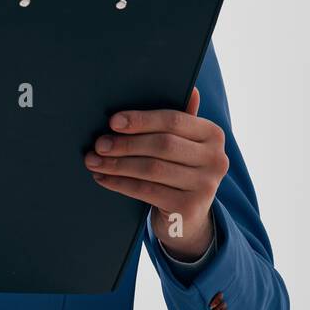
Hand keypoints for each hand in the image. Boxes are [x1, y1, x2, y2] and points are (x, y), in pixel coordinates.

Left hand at [84, 87, 227, 258]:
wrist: (188, 220)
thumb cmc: (179, 173)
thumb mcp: (184, 146)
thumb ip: (182, 121)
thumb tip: (191, 89)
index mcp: (213, 135)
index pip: (175, 120)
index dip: (142, 120)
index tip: (113, 122)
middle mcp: (216, 159)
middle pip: (162, 144)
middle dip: (125, 143)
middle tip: (98, 144)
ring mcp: (206, 185)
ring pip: (152, 168)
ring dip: (117, 164)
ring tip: (94, 161)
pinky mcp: (190, 208)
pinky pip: (147, 190)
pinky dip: (120, 183)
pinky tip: (103, 178)